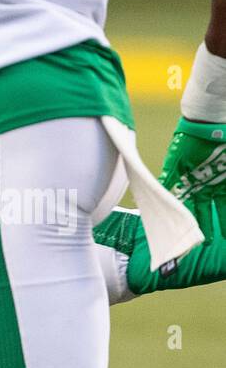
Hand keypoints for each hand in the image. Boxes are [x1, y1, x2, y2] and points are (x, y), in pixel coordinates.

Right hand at [159, 117, 225, 242]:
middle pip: (203, 210)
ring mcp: (217, 181)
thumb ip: (166, 182)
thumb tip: (149, 200)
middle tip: (204, 243)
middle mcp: (201, 185)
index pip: (183, 206)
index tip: (180, 236)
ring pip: (220, 206)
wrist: (209, 124)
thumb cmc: (189, 143)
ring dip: (222, 222)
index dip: (182, 221)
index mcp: (185, 183)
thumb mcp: (175, 164)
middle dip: (204, 226)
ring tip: (223, 238)